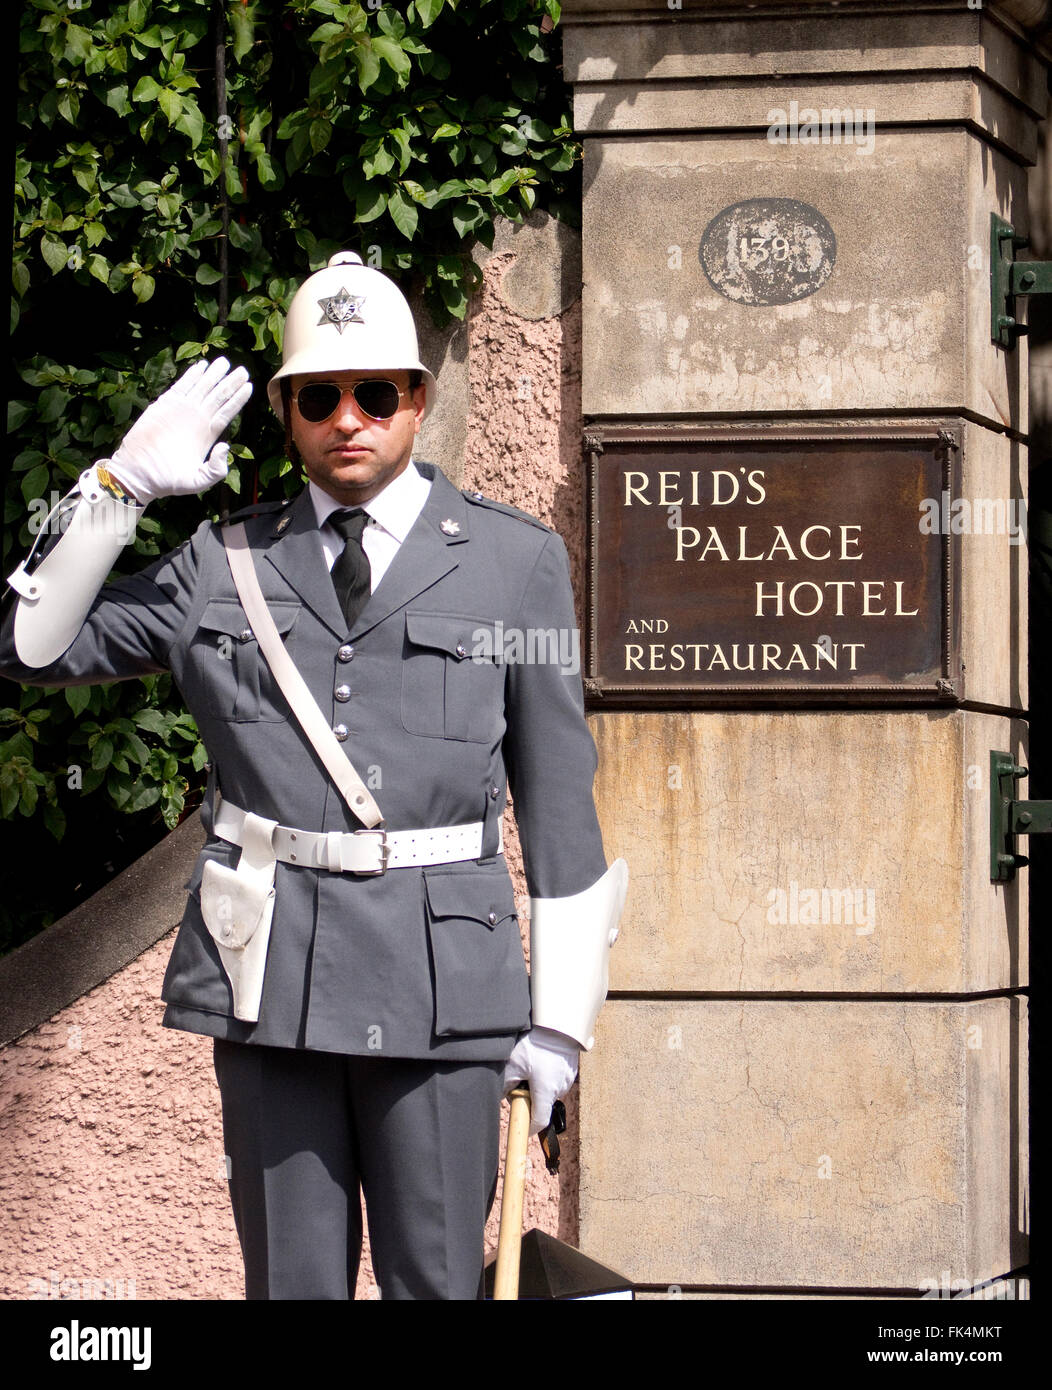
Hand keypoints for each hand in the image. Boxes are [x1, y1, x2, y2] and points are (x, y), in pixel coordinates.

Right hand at [106, 357, 251, 505]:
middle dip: (230, 383)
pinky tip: (201, 366)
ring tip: (225, 362)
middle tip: (243, 370)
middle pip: (218, 396)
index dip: (238, 399)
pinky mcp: (164, 406)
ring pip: (202, 388)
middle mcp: (197, 420)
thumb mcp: (199, 481)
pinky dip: (191, 376)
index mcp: (207, 435)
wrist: (140, 474)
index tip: (249, 386)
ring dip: (213, 375)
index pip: (227, 412)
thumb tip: (226, 446)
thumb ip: (216, 469)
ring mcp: (181, 411)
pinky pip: (181, 387)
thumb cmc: (168, 481)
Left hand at [502, 1025, 578, 1135]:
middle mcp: (559, 1089)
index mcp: (545, 1092)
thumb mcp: (513, 1063)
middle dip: (530, 1097)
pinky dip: (548, 1074)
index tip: (522, 1126)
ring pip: (550, 1090)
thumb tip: (502, 1096)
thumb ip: (505, 1084)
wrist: (558, 1023)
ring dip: (539, 1085)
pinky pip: (557, 1079)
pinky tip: (542, 1059)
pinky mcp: (571, 1069)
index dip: (529, 1127)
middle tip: (520, 1079)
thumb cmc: (535, 1043)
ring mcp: (568, 1079)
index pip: (539, 1121)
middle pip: (542, 1104)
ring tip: (532, 1064)